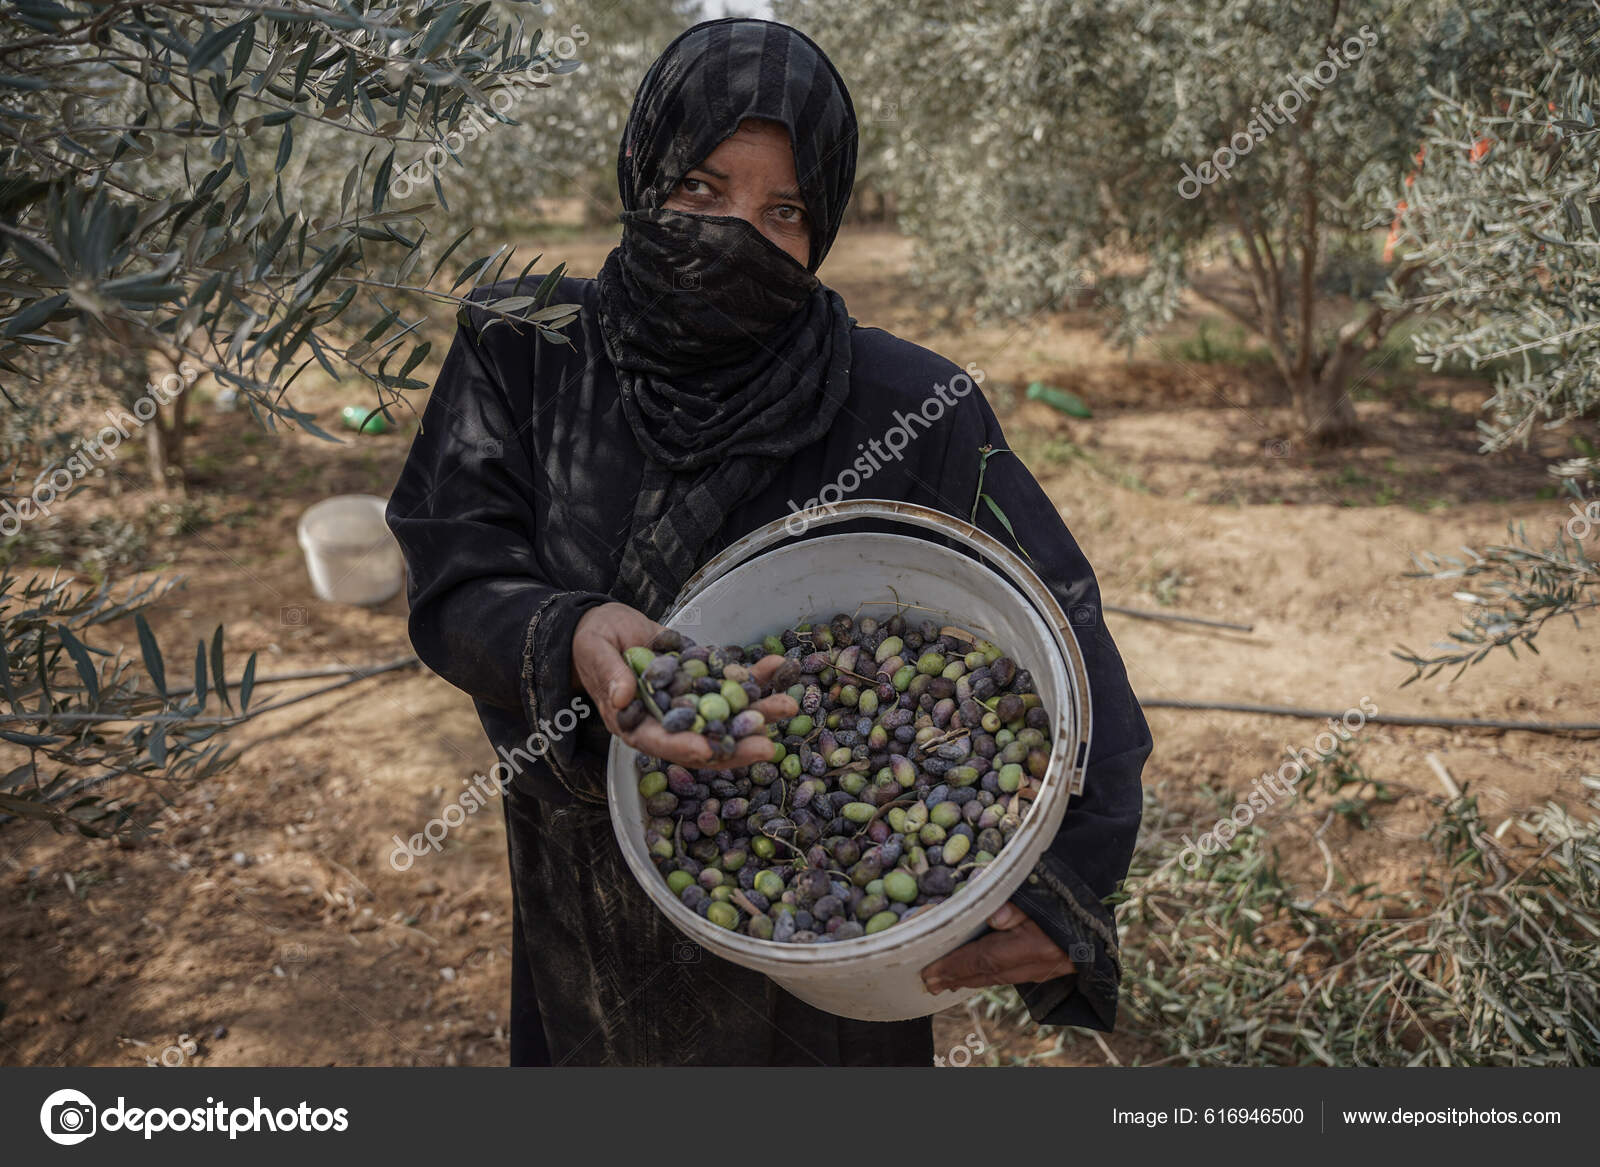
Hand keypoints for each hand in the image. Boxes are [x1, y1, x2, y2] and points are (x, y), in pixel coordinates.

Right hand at [570, 602, 798, 768]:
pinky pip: (730, 682)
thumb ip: (610, 675)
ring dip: (757, 712)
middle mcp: (665, 719)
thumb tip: (623, 697)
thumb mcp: (596, 652)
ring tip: (787, 705)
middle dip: (737, 743)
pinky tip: (776, 666)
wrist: (605, 626)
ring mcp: (687, 701)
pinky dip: (754, 676)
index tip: (710, 751)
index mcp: (635, 724)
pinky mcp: (701, 680)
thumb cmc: (592, 642)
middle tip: (767, 747)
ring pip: (726, 713)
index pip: (662, 743)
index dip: (686, 748)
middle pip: (703, 738)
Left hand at [919, 902, 1074, 994]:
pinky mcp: (1052, 967)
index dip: (955, 966)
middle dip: (957, 977)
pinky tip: (978, 974)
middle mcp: (1041, 963)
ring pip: (1001, 977)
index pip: (986, 959)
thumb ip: (1018, 904)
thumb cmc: (1069, 889)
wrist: (1103, 904)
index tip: (928, 971)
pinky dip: (991, 975)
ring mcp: (1048, 968)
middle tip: (929, 982)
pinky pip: (1013, 975)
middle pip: (990, 974)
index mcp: (1038, 944)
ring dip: (971, 979)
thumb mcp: (1043, 889)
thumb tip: (994, 917)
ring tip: (946, 981)